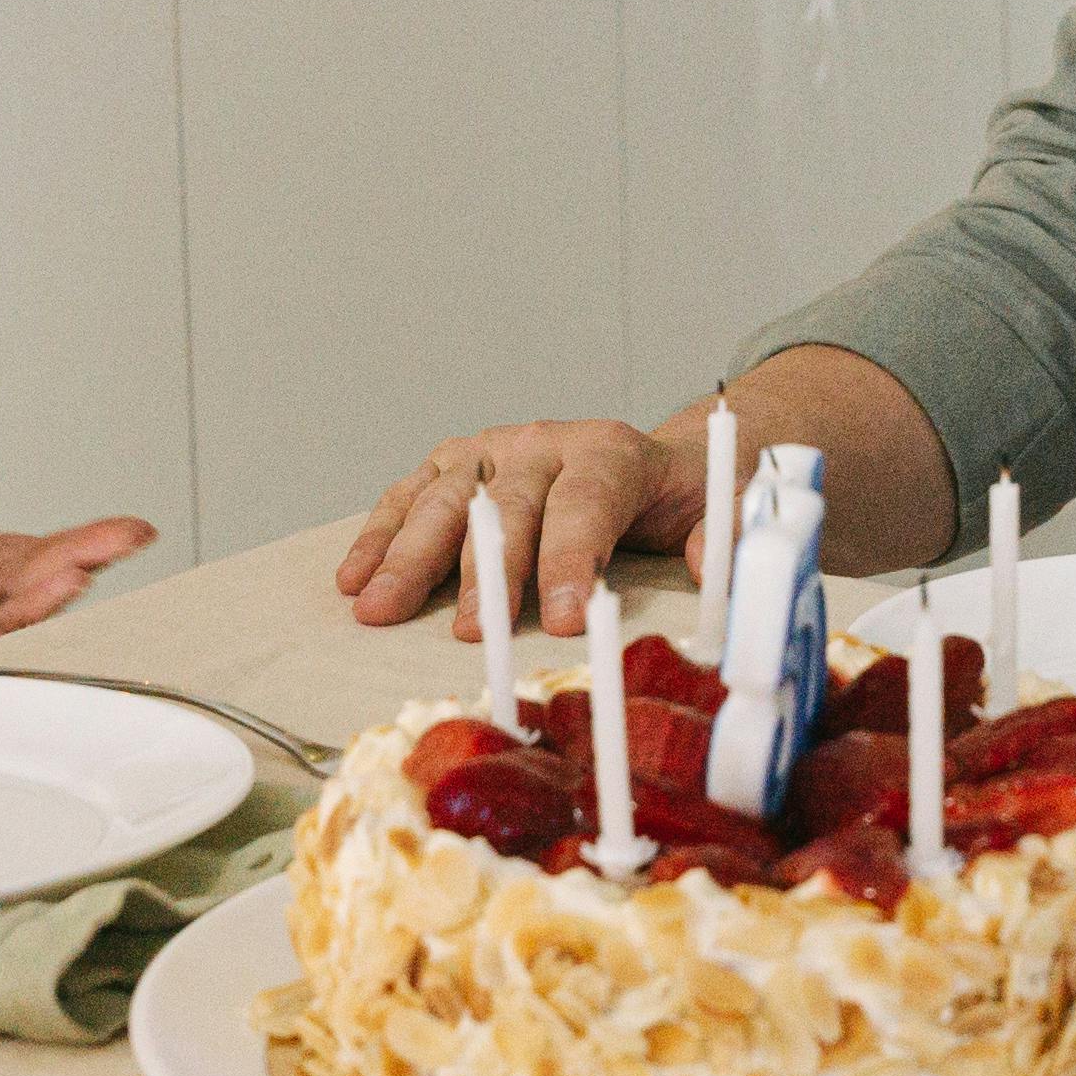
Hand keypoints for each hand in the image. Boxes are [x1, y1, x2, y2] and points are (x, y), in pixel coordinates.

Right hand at [340, 416, 697, 637]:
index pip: (586, 503)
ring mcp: (492, 449)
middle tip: (469, 632)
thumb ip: (721, 536)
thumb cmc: (676, 503)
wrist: (650, 462)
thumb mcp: (721, 512)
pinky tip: (354, 577)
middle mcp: (544, 443)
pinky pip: (410, 496)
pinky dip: (379, 535)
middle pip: (507, 503)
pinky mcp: (455, 463)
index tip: (560, 619)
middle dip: (487, 571)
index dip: (571, 560)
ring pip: (446, 497)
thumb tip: (703, 563)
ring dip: (409, 556)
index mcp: (611, 453)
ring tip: (378, 609)